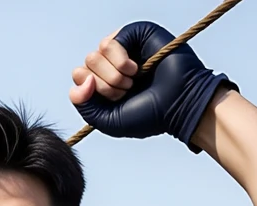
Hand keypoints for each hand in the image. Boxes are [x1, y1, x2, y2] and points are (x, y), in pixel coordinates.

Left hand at [70, 22, 234, 151]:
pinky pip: (108, 43)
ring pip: (94, 55)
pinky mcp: (133, 33)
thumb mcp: (107, 120)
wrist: (178, 104)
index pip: (78, 77)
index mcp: (102, 83)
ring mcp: (121, 47)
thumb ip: (83, 104)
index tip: (115, 100)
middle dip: (105, 86)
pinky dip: (120, 61)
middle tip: (127, 91)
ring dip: (113, 75)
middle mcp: (110, 64)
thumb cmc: (147, 115)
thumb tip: (79, 76)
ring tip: (133, 81)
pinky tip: (136, 69)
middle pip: (85, 66)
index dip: (91, 92)